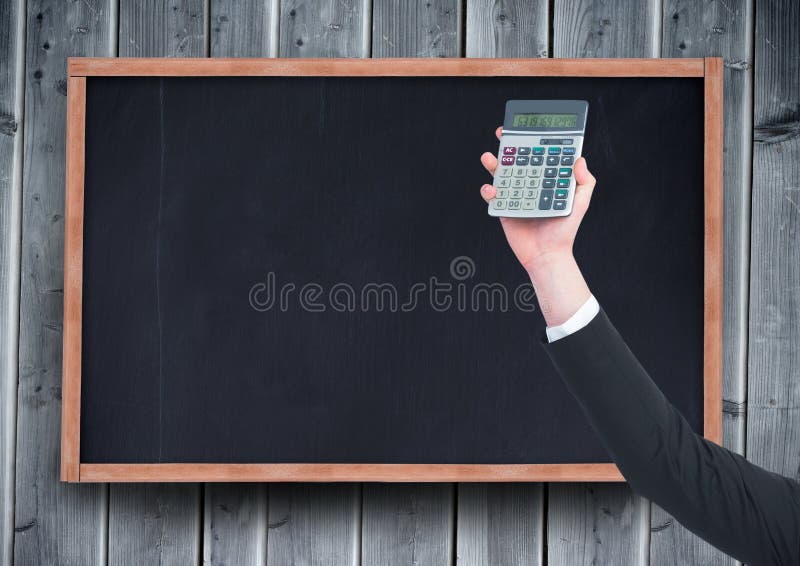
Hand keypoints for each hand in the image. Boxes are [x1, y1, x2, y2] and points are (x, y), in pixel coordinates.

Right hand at [479, 127, 596, 275]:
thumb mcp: (580, 204)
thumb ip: (584, 182)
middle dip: (508, 145)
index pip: (539, 155)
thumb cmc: (564, 232)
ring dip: (493, 164)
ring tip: (489, 158)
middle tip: (502, 133)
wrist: (547, 256)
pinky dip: (488, 190)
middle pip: (517, 159)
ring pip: (501, 174)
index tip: (527, 127)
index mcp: (547, 179)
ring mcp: (515, 195)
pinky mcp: (503, 208)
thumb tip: (580, 160)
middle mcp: (530, 184)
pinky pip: (492, 196)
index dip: (533, 140)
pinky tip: (492, 189)